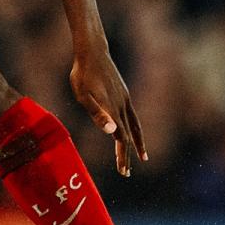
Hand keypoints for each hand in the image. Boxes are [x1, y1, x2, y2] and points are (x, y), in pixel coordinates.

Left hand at [70, 46, 146, 176]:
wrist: (93, 51)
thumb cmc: (82, 73)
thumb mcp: (83, 95)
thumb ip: (96, 114)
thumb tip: (111, 132)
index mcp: (113, 111)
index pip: (121, 139)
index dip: (123, 156)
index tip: (124, 171)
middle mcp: (122, 107)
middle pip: (129, 136)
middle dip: (128, 155)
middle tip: (126, 172)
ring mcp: (125, 100)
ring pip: (135, 126)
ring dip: (138, 143)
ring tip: (142, 155)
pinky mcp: (124, 93)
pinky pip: (133, 115)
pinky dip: (136, 126)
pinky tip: (132, 129)